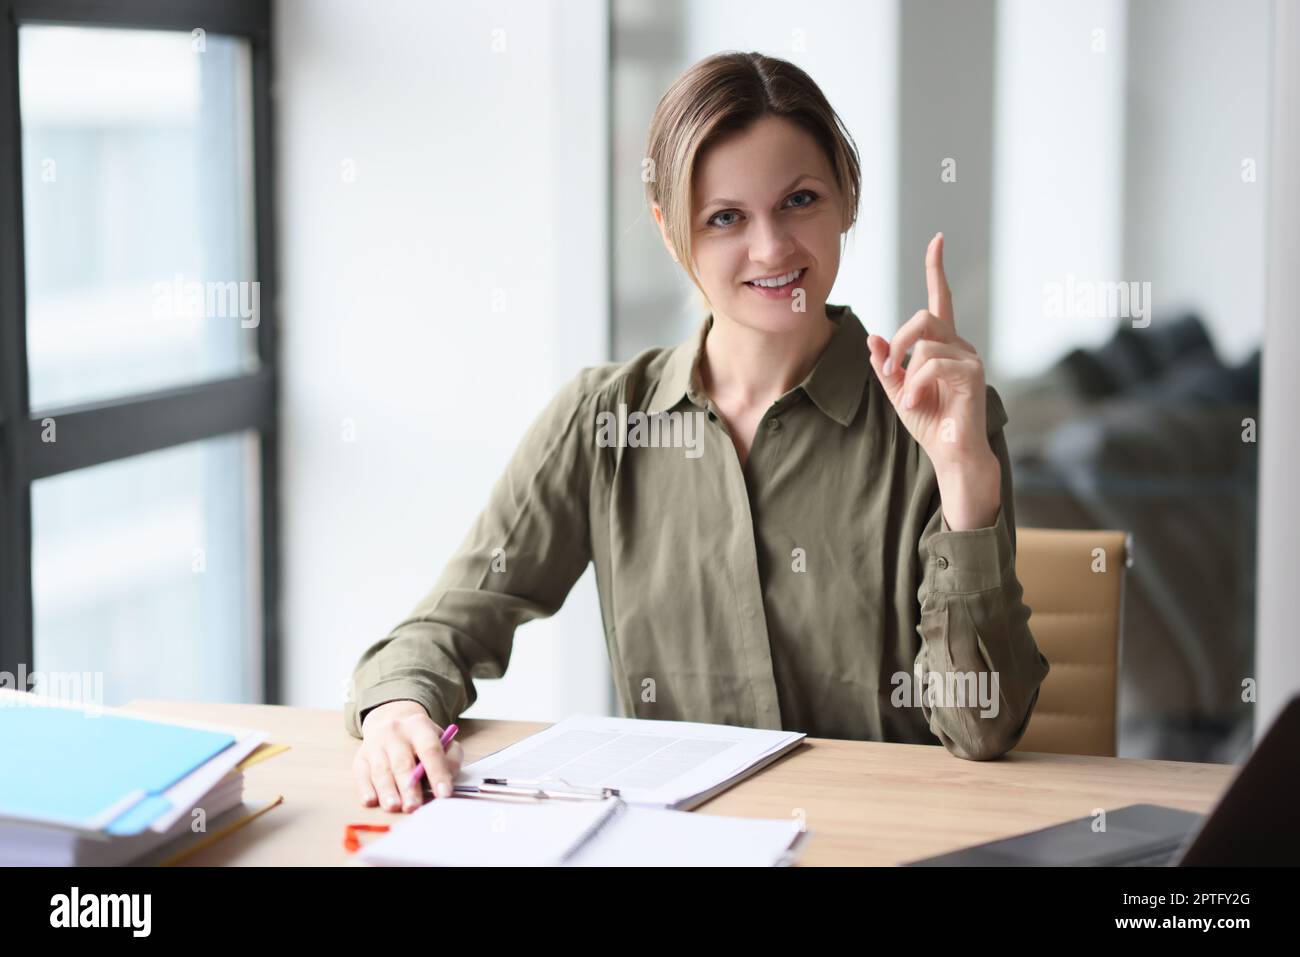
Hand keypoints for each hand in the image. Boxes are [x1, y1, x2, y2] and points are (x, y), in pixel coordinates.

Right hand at [353, 699, 464, 812]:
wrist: (390, 720)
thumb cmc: (421, 740)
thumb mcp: (442, 740)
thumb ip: (450, 758)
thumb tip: (447, 779)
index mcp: (419, 726)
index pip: (431, 750)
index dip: (438, 772)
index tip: (444, 793)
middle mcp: (395, 733)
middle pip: (402, 762)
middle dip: (408, 787)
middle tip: (414, 806)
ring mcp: (375, 744)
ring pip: (381, 770)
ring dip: (387, 791)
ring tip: (394, 806)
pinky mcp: (361, 757)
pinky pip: (362, 774)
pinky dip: (365, 789)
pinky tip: (371, 800)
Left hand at [866, 233, 1000, 527]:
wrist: (951, 453)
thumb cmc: (929, 422)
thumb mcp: (898, 390)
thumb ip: (887, 364)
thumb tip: (875, 337)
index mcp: (942, 345)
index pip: (940, 299)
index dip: (936, 269)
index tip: (937, 240)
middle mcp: (960, 345)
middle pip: (922, 318)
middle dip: (899, 343)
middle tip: (889, 371)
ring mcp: (969, 357)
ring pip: (923, 345)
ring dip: (907, 375)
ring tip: (910, 399)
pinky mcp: (972, 373)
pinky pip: (931, 364)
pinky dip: (915, 385)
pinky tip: (916, 404)